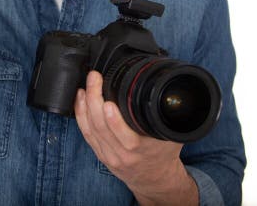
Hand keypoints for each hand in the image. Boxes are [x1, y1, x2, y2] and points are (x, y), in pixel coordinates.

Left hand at [75, 71, 197, 205]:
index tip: (109, 102)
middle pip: (101, 127)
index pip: (125, 138)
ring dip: (85, 104)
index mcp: (140, 151)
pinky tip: (79, 99)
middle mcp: (121, 154)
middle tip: (94, 78)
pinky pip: (86, 133)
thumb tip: (177, 97)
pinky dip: (80, 114)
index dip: (114, 121)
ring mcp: (108, 154)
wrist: (154, 179)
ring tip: (85, 85)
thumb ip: (173, 118)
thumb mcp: (173, 137)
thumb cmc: (163, 154)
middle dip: (94, 100)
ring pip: (91, 129)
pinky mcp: (99, 152)